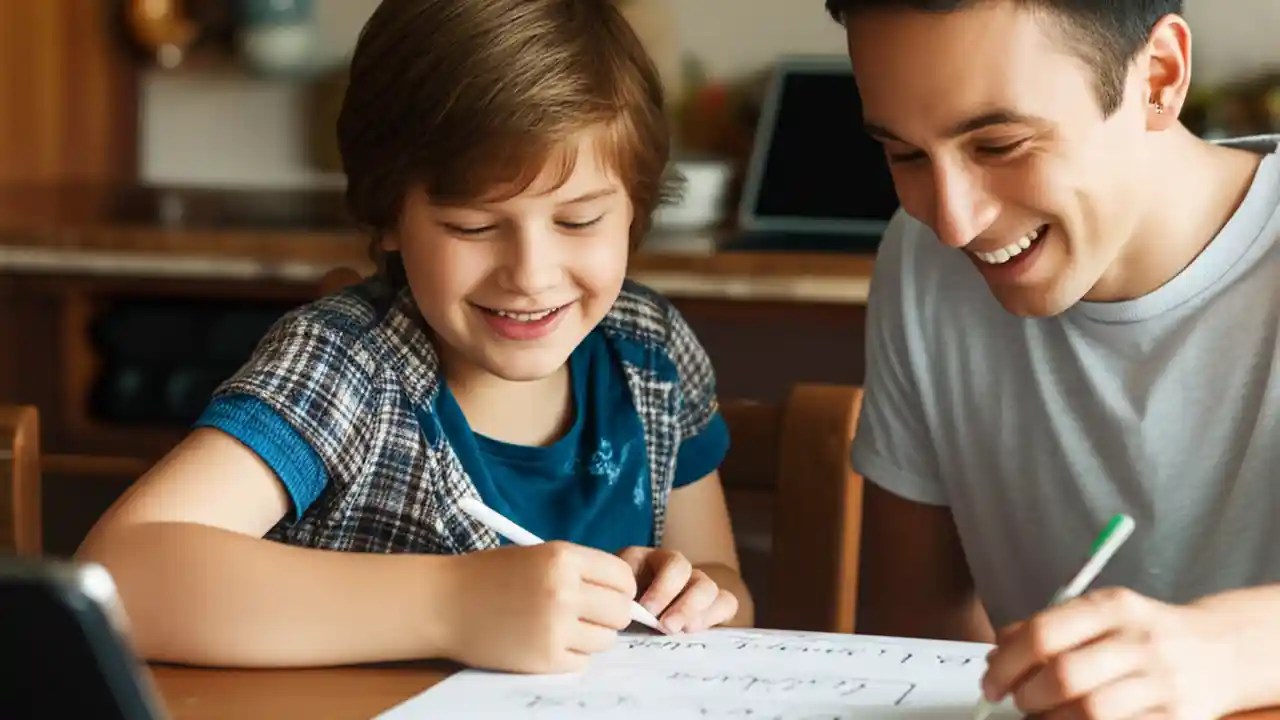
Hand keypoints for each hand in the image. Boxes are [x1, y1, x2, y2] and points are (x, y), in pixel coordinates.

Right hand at [443, 542, 636, 673]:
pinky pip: (582, 661)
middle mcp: (563, 591)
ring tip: (562, 627)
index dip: (620, 588)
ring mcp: (555, 627)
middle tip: (590, 615)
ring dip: (590, 637)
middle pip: (621, 611)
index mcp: (563, 558)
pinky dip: (570, 655)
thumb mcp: (538, 556)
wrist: (444, 603)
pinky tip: (546, 641)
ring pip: (605, 640)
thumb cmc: (490, 576)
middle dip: (610, 615)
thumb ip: (581, 572)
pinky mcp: (544, 658)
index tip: (610, 594)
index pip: (622, 577)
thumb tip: (627, 596)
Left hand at [617, 546, 737, 633]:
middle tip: (665, 626)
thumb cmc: (616, 609)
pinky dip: (714, 615)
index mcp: (643, 559)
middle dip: (677, 599)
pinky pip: (727, 602)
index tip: (646, 611)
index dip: (660, 586)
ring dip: (694, 610)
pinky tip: (695, 631)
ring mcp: (694, 582)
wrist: (630, 619)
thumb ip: (618, 602)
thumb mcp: (611, 600)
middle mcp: (672, 566)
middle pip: (685, 570)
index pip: (662, 561)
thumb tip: (626, 612)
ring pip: (708, 586)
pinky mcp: (713, 603)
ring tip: (682, 631)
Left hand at [981, 587, 1236, 718]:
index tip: (990, 684)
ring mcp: (1160, 682)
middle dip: (1028, 696)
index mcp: (1112, 607)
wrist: (1219, 649)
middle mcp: (1138, 641)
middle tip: (1019, 703)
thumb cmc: (1141, 632)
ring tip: (1045, 716)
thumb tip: (994, 654)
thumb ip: (1046, 627)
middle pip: (1064, 676)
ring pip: (1090, 712)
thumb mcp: (1098, 613)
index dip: (1006, 664)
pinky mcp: (1176, 717)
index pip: (1043, 634)